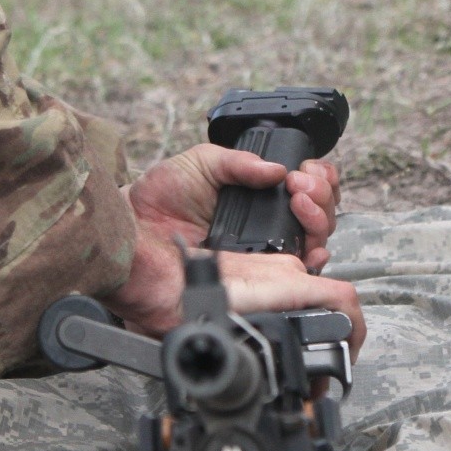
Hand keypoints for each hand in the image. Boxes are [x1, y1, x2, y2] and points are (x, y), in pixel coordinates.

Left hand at [102, 143, 363, 353]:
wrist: (129, 237)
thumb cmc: (156, 203)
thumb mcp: (199, 164)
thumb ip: (237, 162)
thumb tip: (276, 169)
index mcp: (255, 201)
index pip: (305, 190)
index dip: (316, 179)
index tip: (301, 173)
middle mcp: (265, 230)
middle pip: (319, 216)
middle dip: (321, 194)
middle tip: (300, 185)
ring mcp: (265, 260)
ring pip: (317, 244)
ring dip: (319, 218)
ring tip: (299, 201)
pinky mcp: (260, 289)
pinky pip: (301, 283)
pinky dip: (314, 260)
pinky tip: (306, 244)